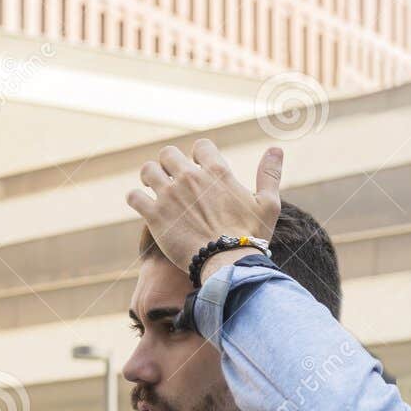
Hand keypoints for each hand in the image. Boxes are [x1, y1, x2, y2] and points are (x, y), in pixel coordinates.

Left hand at [125, 138, 282, 273]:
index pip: (201, 146)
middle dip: (169, 164)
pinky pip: (133, 197)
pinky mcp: (154, 215)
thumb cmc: (251, 236)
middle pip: (168, 153)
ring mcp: (170, 195)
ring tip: (154, 190)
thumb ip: (270, 175)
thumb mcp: (268, 204)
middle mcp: (190, 177)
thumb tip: (276, 150)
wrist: (228, 264)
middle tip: (172, 180)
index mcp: (217, 171)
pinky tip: (143, 207)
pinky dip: (136, 199)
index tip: (199, 168)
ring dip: (149, 178)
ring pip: (147, 170)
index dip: (199, 155)